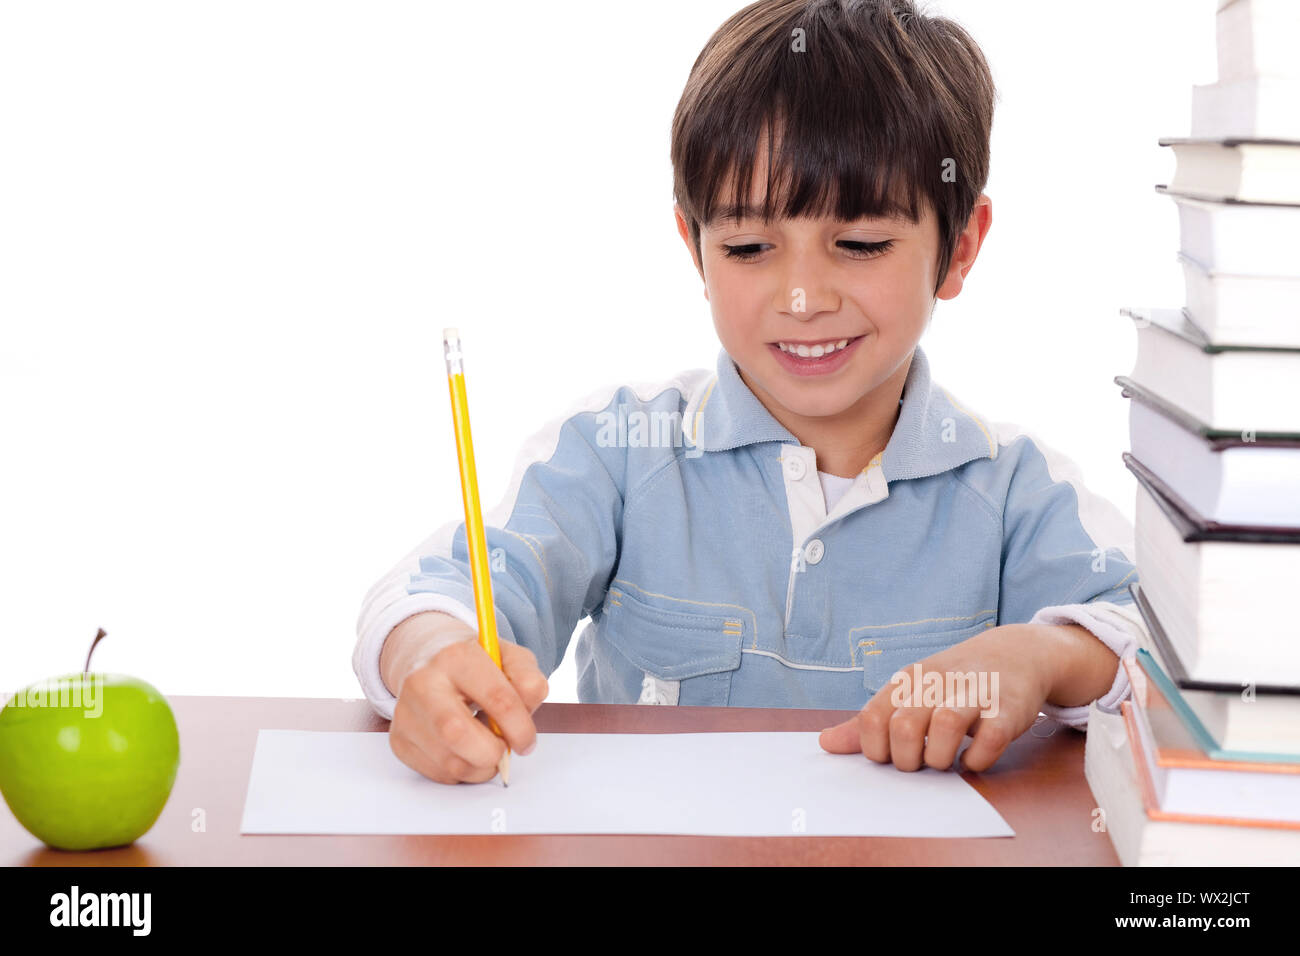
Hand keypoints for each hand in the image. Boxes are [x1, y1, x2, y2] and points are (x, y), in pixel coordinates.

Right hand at [385, 612, 548, 783]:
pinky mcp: (399, 740)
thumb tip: (528, 704)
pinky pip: (436, 773)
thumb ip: (528, 679)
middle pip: (457, 734)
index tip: (527, 741)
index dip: (520, 728)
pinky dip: (460, 771)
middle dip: (491, 753)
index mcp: (457, 656)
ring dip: (479, 767)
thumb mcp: (510, 659)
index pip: (497, 699)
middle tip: (502, 751)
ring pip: (448, 762)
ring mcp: (406, 712)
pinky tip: (463, 750)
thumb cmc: (477, 665)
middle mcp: (424, 682)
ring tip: (485, 747)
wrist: (430, 660)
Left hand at [818, 623, 1059, 771]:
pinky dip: (977, 760)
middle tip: (920, 762)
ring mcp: (974, 694)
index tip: (891, 756)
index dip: (875, 749)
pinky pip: (989, 741)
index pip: (872, 719)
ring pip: (945, 727)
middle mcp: (938, 683)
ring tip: (945, 760)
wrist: (1014, 654)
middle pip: (905, 727)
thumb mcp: (909, 695)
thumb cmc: (952, 683)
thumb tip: (825, 744)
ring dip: (940, 758)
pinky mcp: (1007, 709)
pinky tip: (973, 758)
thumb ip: (869, 723)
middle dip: (907, 760)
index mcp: (908, 680)